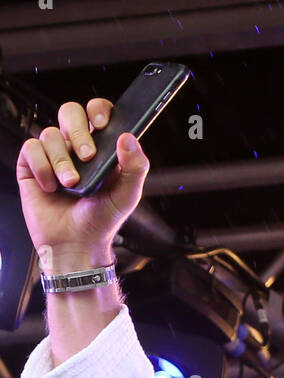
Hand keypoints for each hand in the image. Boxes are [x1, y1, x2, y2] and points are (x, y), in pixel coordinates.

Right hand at [15, 99, 149, 269]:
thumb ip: (135, 168)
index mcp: (100, 148)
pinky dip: (42, 167)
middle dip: (78, 130)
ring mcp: (53, 155)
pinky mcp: (32, 165)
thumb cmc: (101, 222)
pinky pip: (31, 148)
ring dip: (61, 160)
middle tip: (87, 156)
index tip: (102, 124)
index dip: (98, 110)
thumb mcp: (126, 197)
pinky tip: (51, 186)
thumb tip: (129, 138)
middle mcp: (75, 147)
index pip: (97, 114)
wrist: (75, 245)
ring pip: (50, 133)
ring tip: (70, 184)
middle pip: (70, 112)